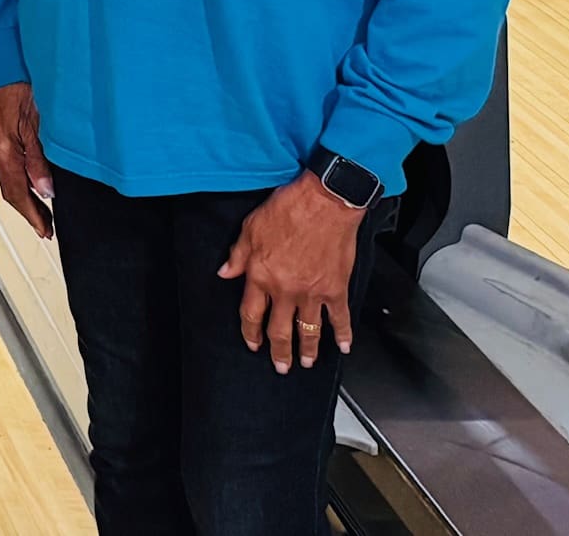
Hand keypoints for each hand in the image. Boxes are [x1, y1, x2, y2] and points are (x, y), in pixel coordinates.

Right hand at [0, 82, 53, 238]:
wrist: (7, 68)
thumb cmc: (22, 91)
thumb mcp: (37, 128)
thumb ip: (39, 161)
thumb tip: (45, 190)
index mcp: (4, 153)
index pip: (18, 194)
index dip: (33, 215)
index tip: (46, 231)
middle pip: (11, 192)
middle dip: (28, 212)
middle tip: (45, 227)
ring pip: (10, 182)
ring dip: (25, 199)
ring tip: (41, 212)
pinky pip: (8, 169)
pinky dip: (21, 183)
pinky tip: (31, 183)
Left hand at [221, 172, 362, 372]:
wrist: (323, 202)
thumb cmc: (288, 210)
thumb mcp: (250, 228)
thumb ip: (237, 255)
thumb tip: (225, 272)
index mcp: (261, 275)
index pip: (251, 313)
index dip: (251, 332)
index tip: (253, 343)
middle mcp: (285, 289)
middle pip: (278, 330)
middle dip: (279, 352)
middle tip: (281, 366)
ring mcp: (312, 292)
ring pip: (307, 330)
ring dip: (307, 349)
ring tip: (307, 362)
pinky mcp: (335, 288)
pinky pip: (339, 318)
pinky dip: (343, 335)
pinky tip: (343, 346)